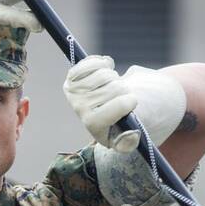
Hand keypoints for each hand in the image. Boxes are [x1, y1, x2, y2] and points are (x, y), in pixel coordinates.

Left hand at [64, 56, 186, 151]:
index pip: (119, 105)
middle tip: (120, 95)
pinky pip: (91, 63)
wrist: (103, 111)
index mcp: (95, 124)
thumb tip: (132, 134)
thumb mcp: (126, 138)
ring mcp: (74, 92)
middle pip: (115, 88)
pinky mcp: (72, 78)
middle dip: (123, 89)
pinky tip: (105, 71)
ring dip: (114, 76)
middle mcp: (81, 109)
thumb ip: (130, 142)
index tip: (132, 102)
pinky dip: (103, 63)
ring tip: (112, 86)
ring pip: (104, 73)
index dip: (130, 101)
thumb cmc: (119, 124)